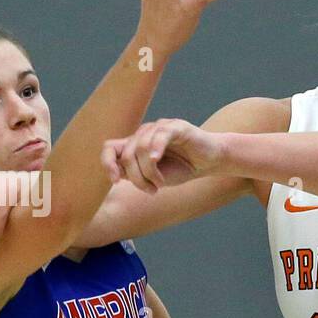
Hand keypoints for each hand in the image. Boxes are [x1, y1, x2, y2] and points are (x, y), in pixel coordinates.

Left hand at [101, 118, 225, 192]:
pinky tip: (156, 159)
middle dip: (136, 178)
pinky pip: (160, 134)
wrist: (209, 162)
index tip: (116, 181)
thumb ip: (134, 174)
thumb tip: (117, 174)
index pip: (109, 148)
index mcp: (134, 145)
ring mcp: (159, 128)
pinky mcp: (177, 127)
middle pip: (126, 154)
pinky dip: (155, 148)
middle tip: (152, 190)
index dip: (107, 164)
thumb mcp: (153, 177)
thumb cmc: (181, 169)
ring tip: (161, 184)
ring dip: (149, 172)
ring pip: (140, 148)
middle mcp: (143, 133)